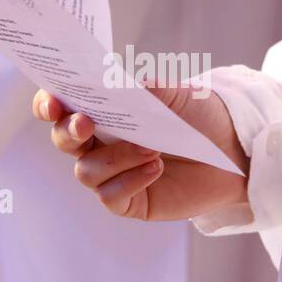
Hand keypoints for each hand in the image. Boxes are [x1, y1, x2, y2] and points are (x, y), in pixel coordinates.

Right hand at [31, 85, 248, 220]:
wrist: (234, 151)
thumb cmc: (201, 117)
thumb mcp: (178, 94)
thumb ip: (147, 88)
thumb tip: (115, 81)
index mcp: (104, 111)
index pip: (62, 108)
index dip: (48, 105)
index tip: (52, 102)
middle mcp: (101, 143)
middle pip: (64, 140)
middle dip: (68, 132)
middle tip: (86, 123)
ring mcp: (113, 173)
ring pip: (86, 170)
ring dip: (115, 157)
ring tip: (152, 147)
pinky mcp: (130, 200)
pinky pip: (110, 195)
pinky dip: (129, 180)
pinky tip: (155, 168)